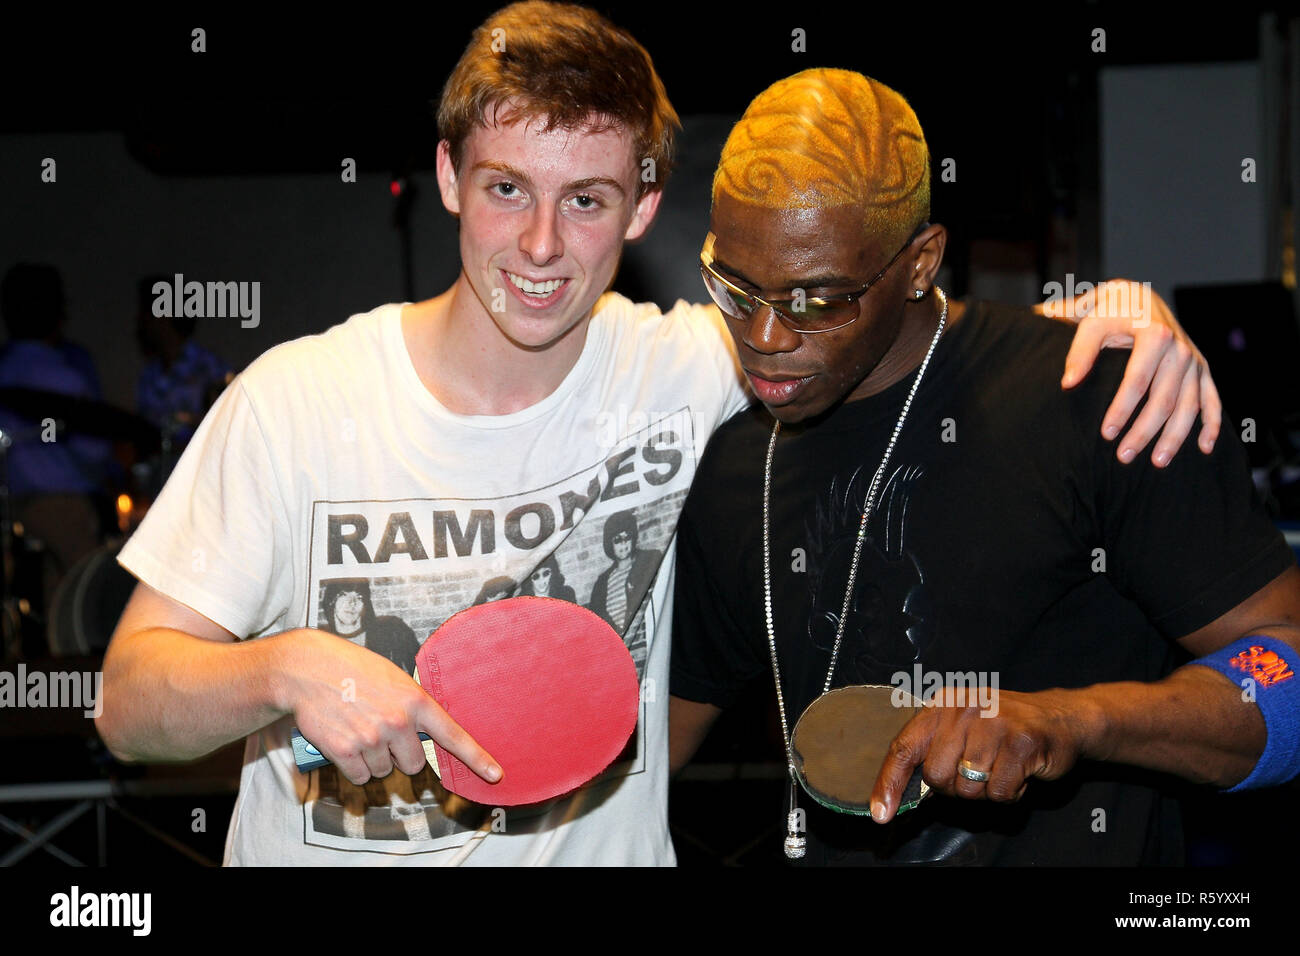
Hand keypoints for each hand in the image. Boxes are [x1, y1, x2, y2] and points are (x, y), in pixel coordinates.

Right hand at [277, 628, 502, 786]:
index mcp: (415, 701)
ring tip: (358, 729)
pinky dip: (353, 767)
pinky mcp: (345, 752)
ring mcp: (372, 738)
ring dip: (373, 759)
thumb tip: (426, 731)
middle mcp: (398, 722)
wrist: (309, 669)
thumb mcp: (393, 678)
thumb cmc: (353, 670)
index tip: (496, 775)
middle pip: (413, 764)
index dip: (476, 758)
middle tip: (380, 731)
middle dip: (399, 755)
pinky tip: (345, 743)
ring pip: (384, 771)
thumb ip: (412, 705)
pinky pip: (360, 776)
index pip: (453, 735)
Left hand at [869, 687, 1095, 823]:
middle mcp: (963, 709)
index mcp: (942, 705)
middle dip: (955, 786)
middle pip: (936, 775)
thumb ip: (933, 751)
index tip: (880, 812)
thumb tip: (897, 792)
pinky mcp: (1020, 743)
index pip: (904, 747)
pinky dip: (1010, 793)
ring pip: (968, 788)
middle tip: (978, 770)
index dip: (889, 782)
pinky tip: (1019, 772)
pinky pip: (999, 792)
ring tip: (1001, 767)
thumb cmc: (1004, 729)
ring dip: (985, 791)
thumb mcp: (963, 728)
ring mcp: (993, 724)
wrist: (1060, 718)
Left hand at [1046, 279, 1221, 465]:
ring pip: (1190, 405)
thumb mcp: (1090, 322)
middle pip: (1165, 399)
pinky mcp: (1202, 368)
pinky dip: (1211, 423)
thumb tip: (1067, 383)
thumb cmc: (1108, 311)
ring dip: (1176, 436)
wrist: (1138, 296)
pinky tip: (1204, 448)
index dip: (1122, 409)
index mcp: (1154, 334)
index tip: (1105, 434)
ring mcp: (1194, 360)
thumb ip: (1079, 351)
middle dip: (1145, 431)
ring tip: (1157, 462)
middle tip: (1123, 457)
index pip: (1137, 380)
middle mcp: (1180, 348)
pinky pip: (1212, 399)